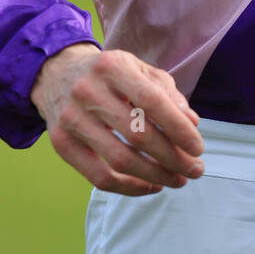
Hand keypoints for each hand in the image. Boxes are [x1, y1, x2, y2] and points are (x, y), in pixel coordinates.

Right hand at [30, 44, 205, 195]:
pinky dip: (130, 187)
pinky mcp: (61, 143)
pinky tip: (151, 186)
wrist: (56, 73)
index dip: (179, 128)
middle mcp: (88, 91)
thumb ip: (167, 93)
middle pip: (138, 135)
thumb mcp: (138, 69)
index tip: (198, 147)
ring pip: (120, 160)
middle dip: (173, 158)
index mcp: (112, 67)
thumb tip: (192, 124)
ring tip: (177, 180)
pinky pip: (99, 177)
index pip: (152, 101)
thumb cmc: (108, 74)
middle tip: (195, 169)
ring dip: (155, 176)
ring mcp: (71, 119)